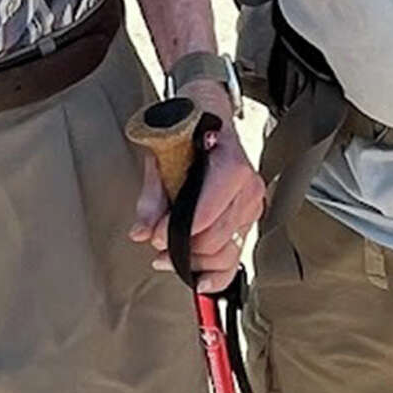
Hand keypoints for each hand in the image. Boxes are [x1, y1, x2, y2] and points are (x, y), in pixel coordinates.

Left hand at [129, 89, 264, 292]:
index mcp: (231, 168)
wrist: (208, 110)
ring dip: (195, 262)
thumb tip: (142, 231)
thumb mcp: (162, 150)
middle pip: (214, 241)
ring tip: (168, 257)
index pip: (204, 217)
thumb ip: (152, 195)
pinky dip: (218, 273)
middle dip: (182, 249)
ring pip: (225, 254)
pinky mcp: (247, 218)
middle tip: (157, 246)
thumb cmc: (187, 126)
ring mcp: (251, 206)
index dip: (174, 232)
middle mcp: (248, 189)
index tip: (154, 235)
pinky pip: (236, 256)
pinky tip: (201, 281)